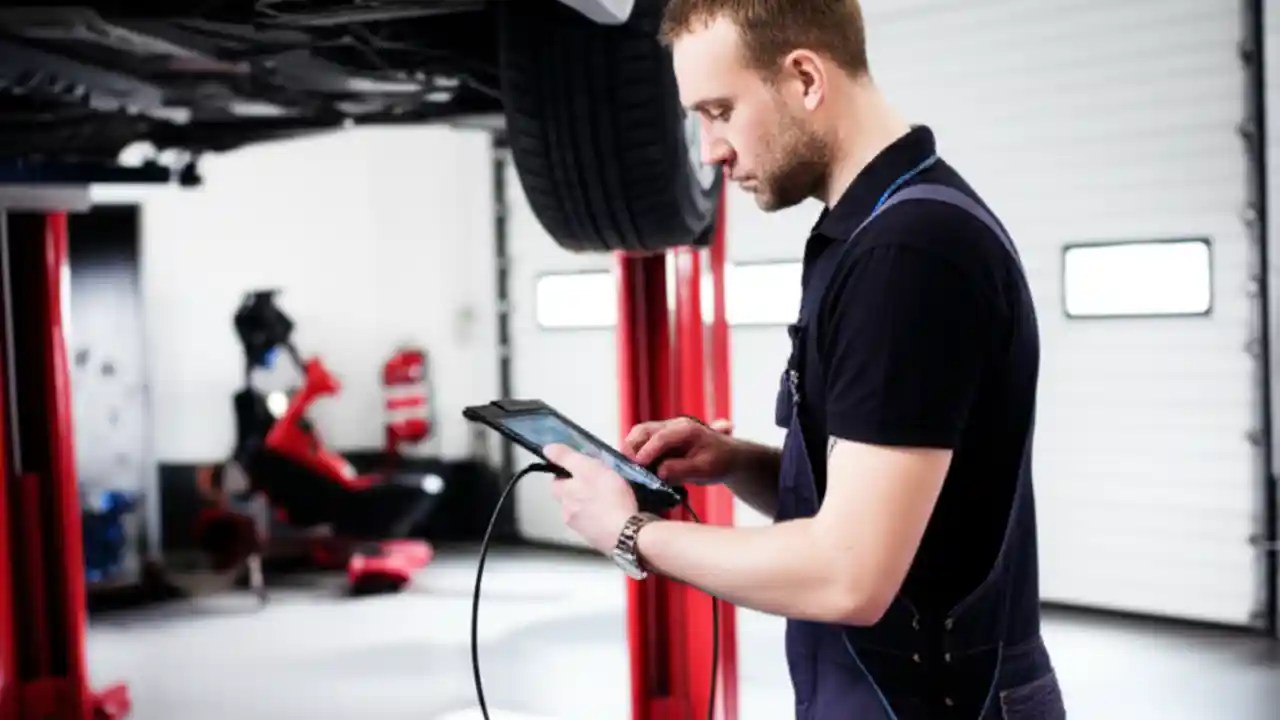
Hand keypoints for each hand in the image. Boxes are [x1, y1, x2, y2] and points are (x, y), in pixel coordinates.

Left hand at [545, 444, 638, 554]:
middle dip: (581, 491)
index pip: (556, 481)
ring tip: (612, 499)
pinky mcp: (598, 540)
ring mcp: (583, 530)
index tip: (581, 468)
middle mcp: (568, 514)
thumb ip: (566, 457)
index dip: (567, 473)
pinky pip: (598, 525)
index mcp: (564, 495)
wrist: (627, 533)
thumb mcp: (587, 467)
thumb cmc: (609, 498)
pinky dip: (604, 519)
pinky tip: (618, 514)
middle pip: (569, 498)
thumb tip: (547, 449)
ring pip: (583, 513)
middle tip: (600, 483)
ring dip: (593, 506)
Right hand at [622, 416, 737, 485]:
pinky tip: (636, 469)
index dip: (648, 451)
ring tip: (630, 470)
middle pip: (643, 430)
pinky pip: (641, 443)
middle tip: (629, 467)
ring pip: (639, 435)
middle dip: (632, 447)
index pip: (662, 437)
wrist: (728, 456)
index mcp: (687, 430)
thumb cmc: (719, 462)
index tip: (639, 465)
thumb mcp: (705, 470)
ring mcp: (664, 431)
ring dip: (631, 451)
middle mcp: (673, 426)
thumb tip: (659, 472)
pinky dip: (635, 454)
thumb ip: (682, 470)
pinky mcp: (659, 440)